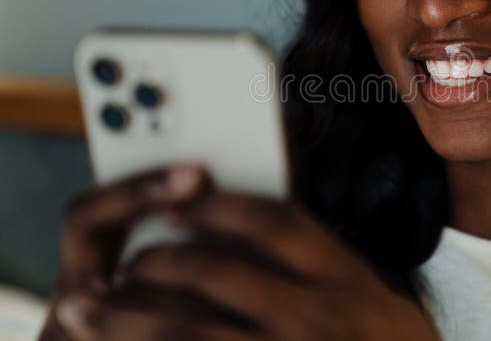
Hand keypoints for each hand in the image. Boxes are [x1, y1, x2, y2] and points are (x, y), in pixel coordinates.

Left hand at [39, 165, 440, 340]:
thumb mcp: (366, 292)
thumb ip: (314, 259)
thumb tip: (231, 224)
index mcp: (343, 278)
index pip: (272, 220)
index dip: (216, 204)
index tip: (180, 198)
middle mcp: (316, 318)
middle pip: (215, 272)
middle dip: (156, 262)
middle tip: (126, 261)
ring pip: (188, 329)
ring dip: (127, 313)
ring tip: (90, 304)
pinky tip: (120, 340)